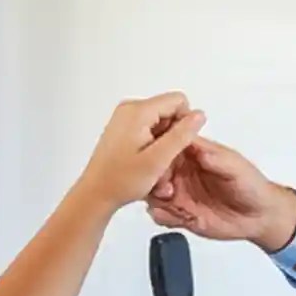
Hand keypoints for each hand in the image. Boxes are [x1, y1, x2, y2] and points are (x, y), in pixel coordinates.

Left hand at [74, 92, 206, 213]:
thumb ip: (181, 135)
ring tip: (154, 166)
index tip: (175, 146)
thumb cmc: (120, 180)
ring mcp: (125, 118)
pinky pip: (151, 130)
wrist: (95, 194)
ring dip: (164, 145)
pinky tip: (147, 164)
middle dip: (173, 137)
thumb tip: (199, 115)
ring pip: (162, 124)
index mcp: (137, 111)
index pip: (178, 101)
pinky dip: (154, 147)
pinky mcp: (124, 128)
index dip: (185, 124)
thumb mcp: (158, 159)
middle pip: (170, 112)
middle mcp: (130, 109)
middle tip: (163, 162)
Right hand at [146, 136, 295, 250]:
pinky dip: (162, 216)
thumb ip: (217, 159)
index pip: (167, 145)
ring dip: (155, 198)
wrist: (259, 216)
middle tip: (166, 188)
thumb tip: (197, 147)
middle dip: (154, 178)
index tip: (160, 160)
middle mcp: (182, 172)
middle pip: (152, 170)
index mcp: (193, 153)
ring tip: (171, 201)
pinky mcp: (179, 214)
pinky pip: (159, 214)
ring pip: (151, 192)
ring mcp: (179, 193)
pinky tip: (177, 217)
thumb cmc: (251, 186)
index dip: (159, 151)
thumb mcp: (237, 168)